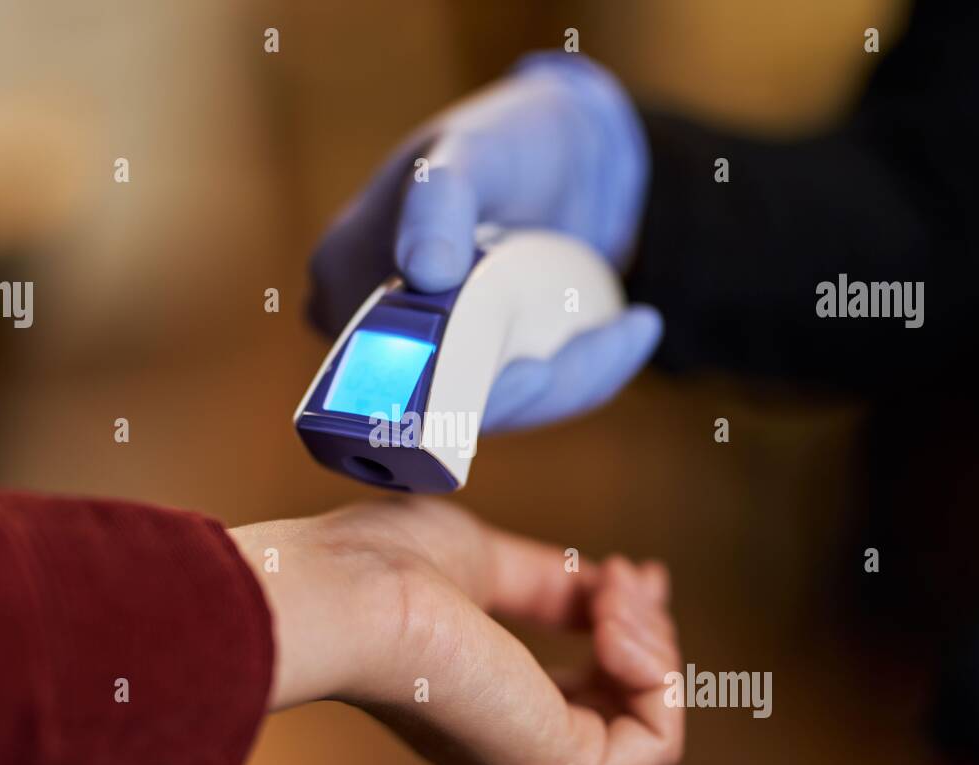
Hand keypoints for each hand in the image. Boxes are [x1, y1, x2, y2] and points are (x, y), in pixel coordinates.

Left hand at [229, 499, 682, 764]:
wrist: (348, 592)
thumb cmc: (384, 569)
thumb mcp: (488, 566)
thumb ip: (551, 586)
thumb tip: (619, 584)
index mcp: (487, 707)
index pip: (591, 689)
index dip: (628, 626)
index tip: (636, 571)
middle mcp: (512, 750)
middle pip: (627, 705)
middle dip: (647, 627)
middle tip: (625, 574)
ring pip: (650, 720)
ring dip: (652, 640)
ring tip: (611, 593)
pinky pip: (657, 742)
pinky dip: (656, 674)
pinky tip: (612, 626)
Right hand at [308, 53, 661, 432]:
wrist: (560, 155)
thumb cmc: (506, 139)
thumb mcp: (472, 152)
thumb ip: (440, 200)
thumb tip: (423, 273)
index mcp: (343, 281)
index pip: (389, 367)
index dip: (455, 392)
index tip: (538, 373)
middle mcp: (373, 336)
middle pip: (448, 407)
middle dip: (538, 389)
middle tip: (624, 334)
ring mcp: (429, 364)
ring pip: (500, 411)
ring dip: (575, 380)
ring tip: (635, 326)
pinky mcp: (482, 376)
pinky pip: (528, 401)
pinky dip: (582, 376)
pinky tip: (631, 329)